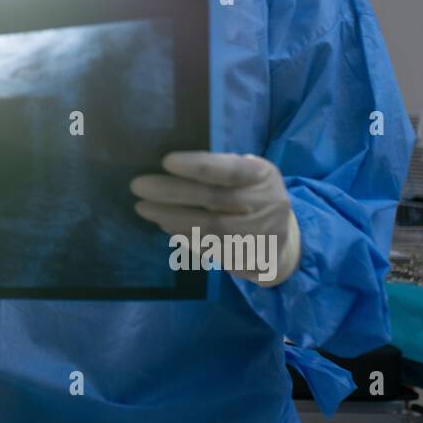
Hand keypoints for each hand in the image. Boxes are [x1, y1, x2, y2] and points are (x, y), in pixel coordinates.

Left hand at [129, 151, 300, 286]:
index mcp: (263, 175)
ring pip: (211, 229)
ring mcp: (263, 236)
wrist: (284, 240)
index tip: (166, 161)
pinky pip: (213, 250)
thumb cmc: (251, 196)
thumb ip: (219, 169)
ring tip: (146, 209)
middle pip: (214, 199)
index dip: (199, 166)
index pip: (231, 169)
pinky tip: (167, 226)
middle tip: (139, 187)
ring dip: (173, 218)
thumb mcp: (246, 175)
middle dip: (172, 193)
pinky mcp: (253, 261)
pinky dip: (185, 238)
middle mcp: (268, 204)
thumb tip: (170, 166)